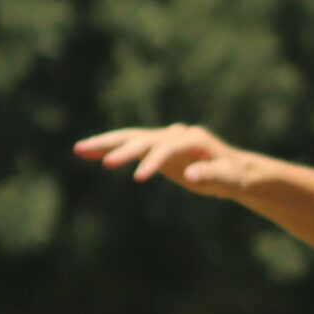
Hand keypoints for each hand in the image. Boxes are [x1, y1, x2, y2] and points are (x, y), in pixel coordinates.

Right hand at [74, 123, 258, 198]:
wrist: (235, 170)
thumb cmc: (234, 176)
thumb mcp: (228, 179)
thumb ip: (211, 175)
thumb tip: (191, 174)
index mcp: (192, 139)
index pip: (166, 147)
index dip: (152, 161)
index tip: (138, 178)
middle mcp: (174, 134)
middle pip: (140, 137)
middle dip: (116, 146)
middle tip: (93, 155)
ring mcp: (163, 138)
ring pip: (129, 138)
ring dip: (104, 144)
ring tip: (79, 150)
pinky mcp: (155, 147)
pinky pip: (129, 146)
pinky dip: (109, 149)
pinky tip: (87, 154)